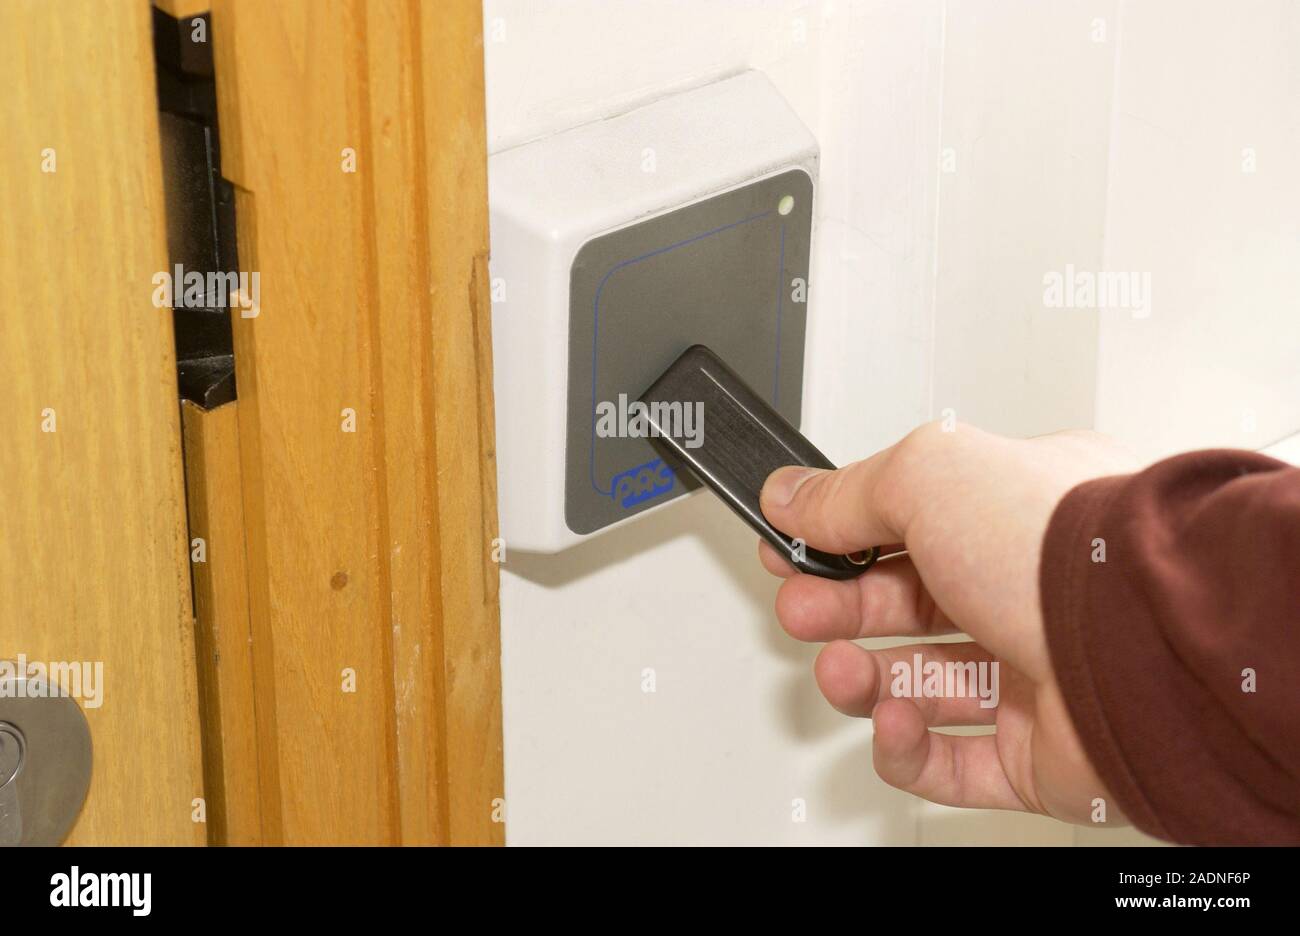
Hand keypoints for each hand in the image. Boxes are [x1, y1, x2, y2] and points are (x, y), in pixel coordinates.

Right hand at [758, 422, 1137, 824]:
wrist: (1153, 653)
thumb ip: (848, 492)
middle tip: (804, 610)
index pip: (906, 528)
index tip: (792, 551)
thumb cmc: (1068, 552)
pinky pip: (951, 764)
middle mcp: (1028, 594)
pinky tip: (892, 721)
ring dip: (862, 682)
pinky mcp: (1037, 756)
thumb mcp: (930, 477)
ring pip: (921, 687)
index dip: (839, 541)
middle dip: (839, 610)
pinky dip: (906, 749)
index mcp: (1015, 515)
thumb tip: (790, 497)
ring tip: (844, 671)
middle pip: (905, 608)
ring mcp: (1035, 677)